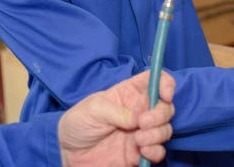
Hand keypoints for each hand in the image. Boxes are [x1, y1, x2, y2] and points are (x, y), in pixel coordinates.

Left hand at [59, 71, 175, 166]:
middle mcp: (139, 111)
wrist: (69, 153)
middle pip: (165, 106)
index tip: (165, 94)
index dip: (165, 83)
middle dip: (161, 113)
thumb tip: (138, 118)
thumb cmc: (78, 123)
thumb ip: (117, 111)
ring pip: (165, 129)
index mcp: (129, 93)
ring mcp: (141, 132)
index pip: (155, 80)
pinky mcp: (140, 153)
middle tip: (143, 123)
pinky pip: (159, 152)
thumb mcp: (93, 109)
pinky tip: (143, 152)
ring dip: (158, 134)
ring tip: (138, 140)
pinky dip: (156, 151)